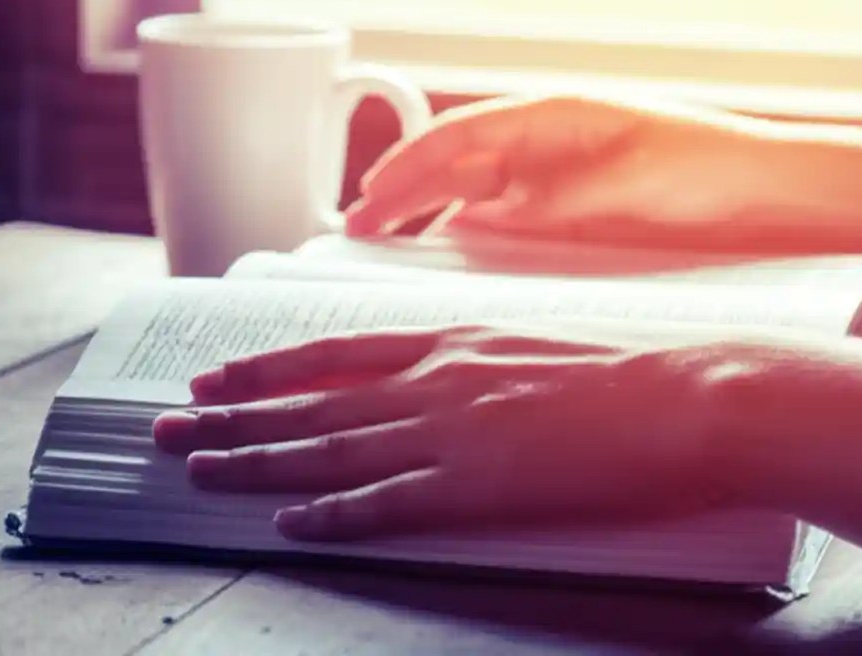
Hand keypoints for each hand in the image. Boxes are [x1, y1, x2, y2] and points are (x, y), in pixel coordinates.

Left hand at [153, 325, 746, 540]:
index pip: (339, 351)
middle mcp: (439, 379)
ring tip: (200, 468)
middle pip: (314, 401)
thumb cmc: (635, 370)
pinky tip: (291, 521)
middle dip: (233, 416)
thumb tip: (454, 374)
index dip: (271, 366)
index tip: (221, 374)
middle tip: (170, 427)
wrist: (691, 395)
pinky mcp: (479, 485)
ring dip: (257, 461)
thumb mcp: (543, 342)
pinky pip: (386, 503)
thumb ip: (486, 358)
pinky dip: (332, 513)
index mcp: (458, 339)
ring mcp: (454, 432)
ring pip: (330, 448)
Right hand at [343, 96, 793, 243]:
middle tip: (359, 231)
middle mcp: (548, 147)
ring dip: (435, 219)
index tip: (368, 196)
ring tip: (392, 248)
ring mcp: (561, 182)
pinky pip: (516, 226)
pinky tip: (460, 261)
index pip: (460, 137)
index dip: (406, 164)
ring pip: (480, 198)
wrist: (765, 195)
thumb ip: (554, 199)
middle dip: (405, 194)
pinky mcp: (580, 216)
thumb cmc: (705, 167)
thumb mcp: (624, 180)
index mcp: (552, 118)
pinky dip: (481, 241)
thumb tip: (489, 216)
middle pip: (458, 167)